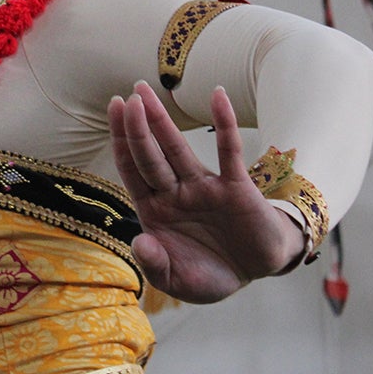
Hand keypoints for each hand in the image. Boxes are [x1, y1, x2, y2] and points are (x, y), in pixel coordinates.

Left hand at [108, 81, 303, 303]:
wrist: (258, 271)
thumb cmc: (212, 273)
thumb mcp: (179, 282)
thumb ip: (155, 266)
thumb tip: (140, 241)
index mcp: (155, 211)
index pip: (132, 171)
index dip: (121, 144)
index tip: (113, 112)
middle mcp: (175, 193)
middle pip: (149, 155)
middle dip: (135, 128)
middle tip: (126, 95)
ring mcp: (203, 187)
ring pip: (177, 149)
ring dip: (161, 121)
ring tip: (145, 91)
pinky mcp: (235, 186)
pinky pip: (230, 150)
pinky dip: (224, 123)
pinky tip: (218, 96)